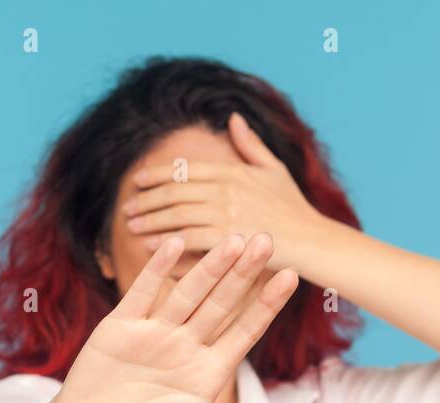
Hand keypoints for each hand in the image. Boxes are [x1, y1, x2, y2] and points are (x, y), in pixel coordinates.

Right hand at [50, 233, 298, 402]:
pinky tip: (174, 244)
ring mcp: (154, 334)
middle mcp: (185, 348)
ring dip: (210, 266)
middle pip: (221, 304)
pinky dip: (157, 269)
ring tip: (234, 240)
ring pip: (188, 293)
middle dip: (244, 274)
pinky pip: (142, 293)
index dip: (266, 305)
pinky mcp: (120, 327)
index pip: (244, 333)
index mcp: (206, 374)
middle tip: (267, 240)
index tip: (290, 277)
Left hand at [122, 113, 324, 272]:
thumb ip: (250, 144)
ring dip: (149, 220)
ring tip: (131, 226)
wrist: (312, 240)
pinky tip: (149, 247)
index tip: (138, 180)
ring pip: (176, 215)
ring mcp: (225, 214)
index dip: (157, 175)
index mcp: (232, 171)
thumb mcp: (274, 168)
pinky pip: (187, 239)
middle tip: (127, 207)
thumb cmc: (293, 207)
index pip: (184, 169)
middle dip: (146, 199)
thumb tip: (233, 118)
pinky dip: (165, 243)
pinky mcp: (226, 239)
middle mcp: (225, 190)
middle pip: (174, 192)